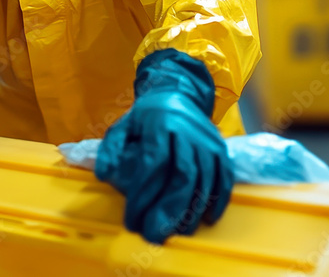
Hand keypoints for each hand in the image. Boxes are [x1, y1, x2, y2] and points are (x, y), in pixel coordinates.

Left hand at [95, 50, 233, 243]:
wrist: (177, 94)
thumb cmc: (146, 116)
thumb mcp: (123, 125)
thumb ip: (111, 148)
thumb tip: (104, 175)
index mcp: (160, 123)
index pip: (153, 163)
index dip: (143, 193)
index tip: (133, 218)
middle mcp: (187, 131)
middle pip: (182, 174)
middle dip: (168, 208)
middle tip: (155, 233)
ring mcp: (207, 140)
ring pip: (205, 179)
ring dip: (193, 209)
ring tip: (179, 232)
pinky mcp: (221, 147)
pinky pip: (225, 176)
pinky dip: (219, 199)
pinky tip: (208, 219)